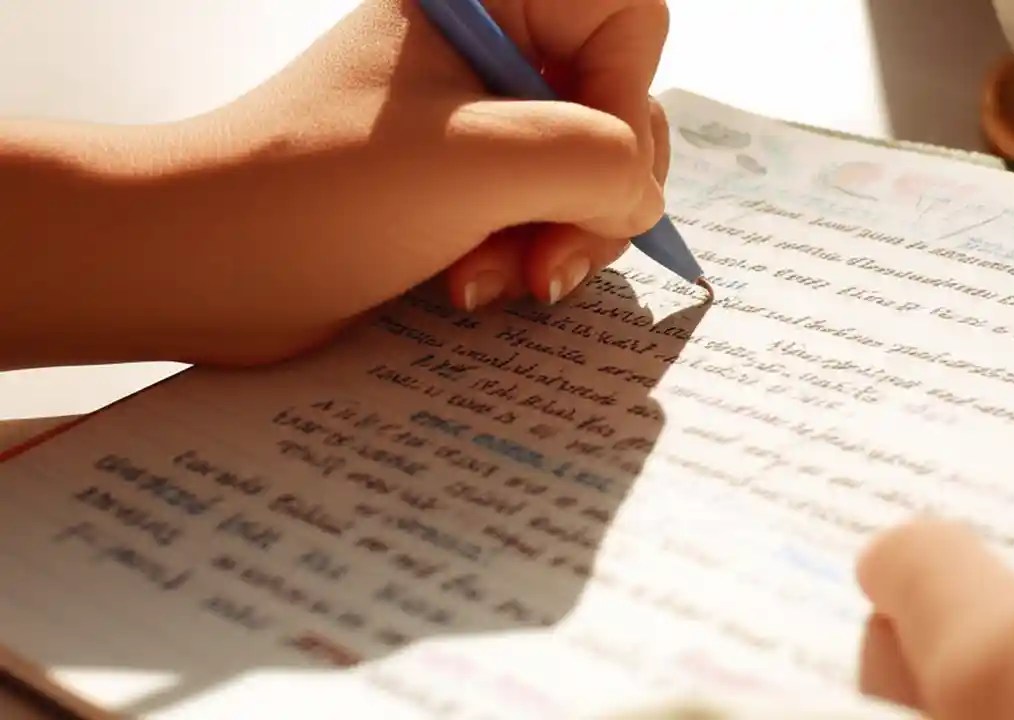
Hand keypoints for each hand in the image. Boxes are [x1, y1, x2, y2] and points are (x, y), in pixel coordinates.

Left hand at [3, 0, 668, 367]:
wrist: (201, 261)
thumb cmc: (320, 195)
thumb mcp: (487, 165)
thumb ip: (604, 163)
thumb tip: (638, 198)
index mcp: (488, 1)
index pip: (628, 24)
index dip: (629, 106)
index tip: (590, 178)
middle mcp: (487, 47)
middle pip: (614, 108)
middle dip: (591, 197)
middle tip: (547, 258)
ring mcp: (471, 115)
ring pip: (580, 171)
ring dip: (553, 239)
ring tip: (492, 281)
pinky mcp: (456, 180)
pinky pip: (536, 210)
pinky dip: (519, 255)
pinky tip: (469, 286)